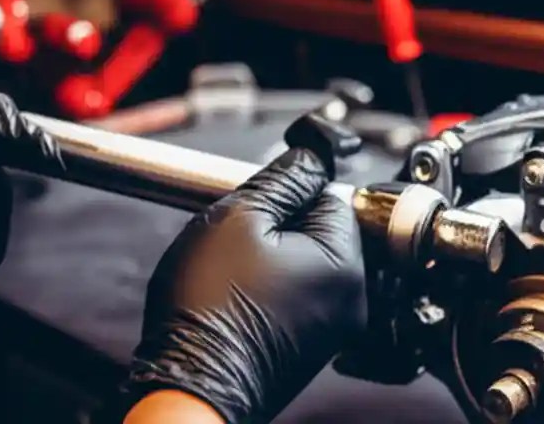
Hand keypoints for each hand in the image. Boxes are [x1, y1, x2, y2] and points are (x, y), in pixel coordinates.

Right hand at [124, 149, 365, 423]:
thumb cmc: (208, 311)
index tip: (259, 208)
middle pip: (326, 229)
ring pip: (311, 261)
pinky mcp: (313, 345)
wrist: (189, 385)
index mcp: (345, 262)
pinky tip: (243, 297)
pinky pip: (302, 294)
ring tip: (238, 274)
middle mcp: (353, 298)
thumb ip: (282, 178)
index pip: (333, 196)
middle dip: (285, 225)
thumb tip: (310, 159)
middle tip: (243, 243)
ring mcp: (336, 326)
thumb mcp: (237, 218)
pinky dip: (275, 288)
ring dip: (277, 256)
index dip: (290, 194)